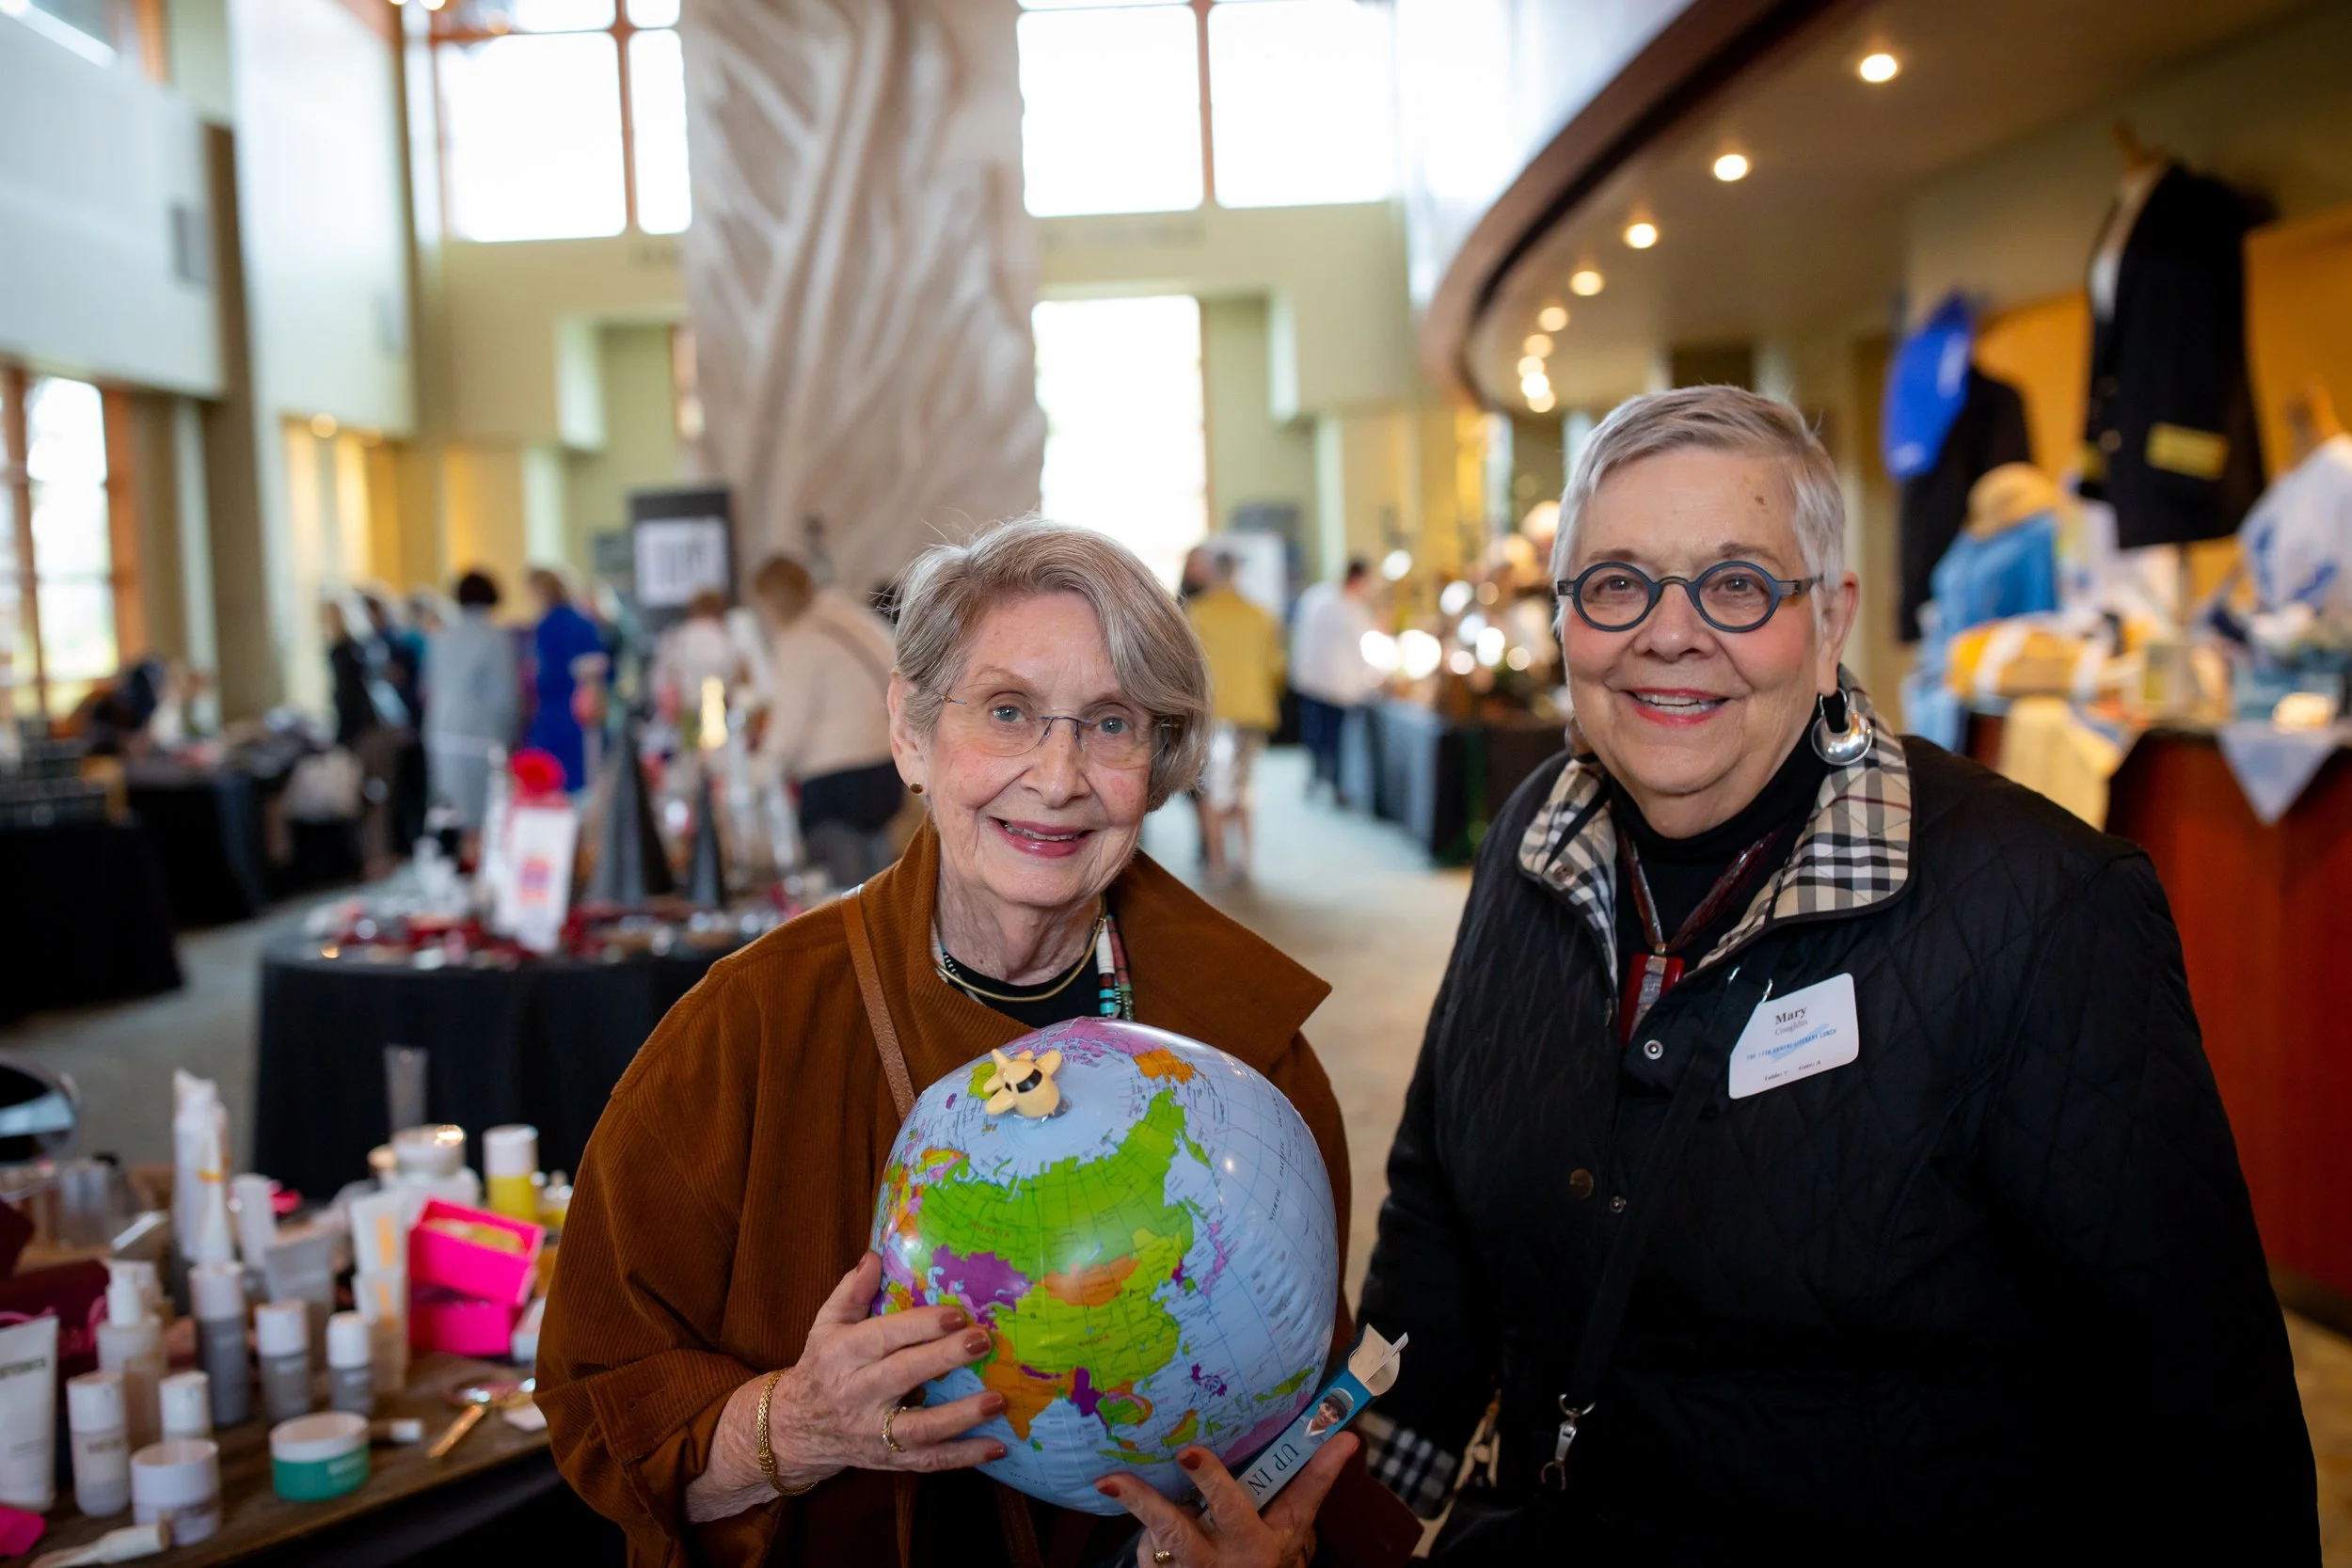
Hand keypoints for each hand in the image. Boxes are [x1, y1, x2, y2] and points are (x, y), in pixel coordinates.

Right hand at [769, 1253, 1008, 1484]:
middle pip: (903, 1375)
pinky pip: (928, 1461)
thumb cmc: (822, 1365)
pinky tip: (997, 1448)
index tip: (957, 1315)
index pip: (884, 1337)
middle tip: (983, 1341)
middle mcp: (857, 1393)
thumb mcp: (826, 1324)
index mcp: (843, 1354)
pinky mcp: (888, 1459)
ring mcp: (873, 1432)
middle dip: (944, 1359)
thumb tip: (876, 1255)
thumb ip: (852, 1291)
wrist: (795, 1428)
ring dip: (962, 1417)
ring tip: (999, 1400)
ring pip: (919, 1427)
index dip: (920, 1326)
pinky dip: (963, 1457)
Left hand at [1096, 1433, 1356, 1567]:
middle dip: (1211, 1479)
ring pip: (1169, 1530)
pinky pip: (1147, 1544)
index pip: (1299, 1501)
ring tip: (1112, 1479)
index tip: (1340, 1436)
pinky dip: (1137, 1515)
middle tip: (1192, 1450)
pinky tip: (1120, 1492)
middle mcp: (1236, 1555)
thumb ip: (1309, 1483)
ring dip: (1142, 1502)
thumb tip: (1346, 1437)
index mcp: (1269, 1539)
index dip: (1315, 1473)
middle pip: (1227, 1512)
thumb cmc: (1258, 1554)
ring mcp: (1196, 1567)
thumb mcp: (1285, 1528)